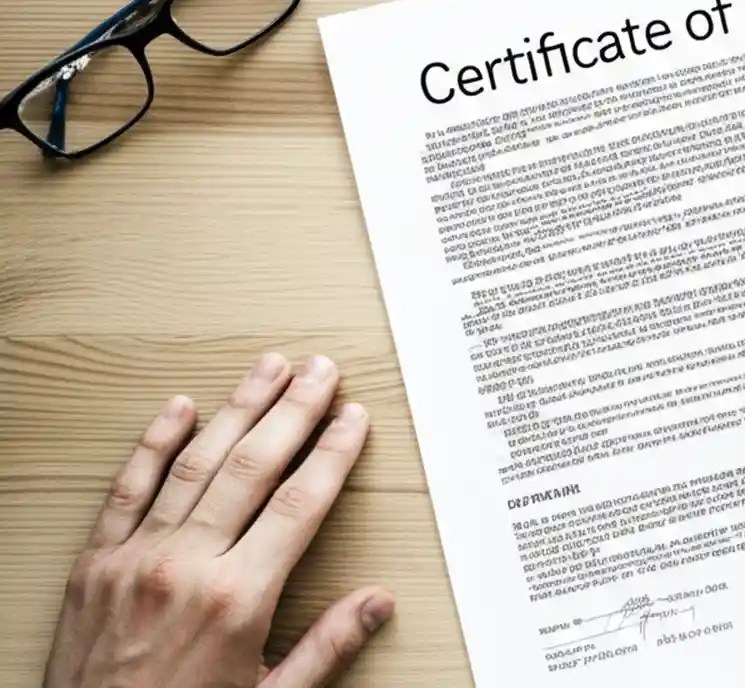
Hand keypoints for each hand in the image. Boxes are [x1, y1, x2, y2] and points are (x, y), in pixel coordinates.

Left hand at [44, 355, 393, 687]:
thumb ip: (326, 647)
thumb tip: (378, 602)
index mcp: (238, 599)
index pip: (300, 504)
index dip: (333, 454)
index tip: (354, 418)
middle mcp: (186, 566)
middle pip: (253, 467)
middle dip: (294, 411)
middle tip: (321, 371)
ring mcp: (136, 557)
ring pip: (195, 463)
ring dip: (237, 409)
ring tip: (268, 368)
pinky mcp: (95, 563)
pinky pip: (127, 488)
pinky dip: (153, 443)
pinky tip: (179, 407)